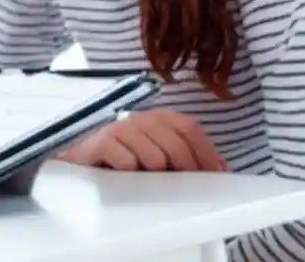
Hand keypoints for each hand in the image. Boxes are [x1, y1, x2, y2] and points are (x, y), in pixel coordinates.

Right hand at [56, 108, 228, 172]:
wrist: (82, 160)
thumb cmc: (127, 158)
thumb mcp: (160, 153)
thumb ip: (188, 155)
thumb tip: (221, 169)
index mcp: (159, 117)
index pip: (189, 128)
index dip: (205, 152)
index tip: (215, 175)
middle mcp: (140, 118)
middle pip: (176, 143)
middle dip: (186, 168)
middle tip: (186, 186)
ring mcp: (120, 128)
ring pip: (154, 157)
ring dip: (156, 172)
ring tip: (149, 180)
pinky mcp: (101, 142)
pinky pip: (127, 161)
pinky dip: (132, 172)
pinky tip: (126, 176)